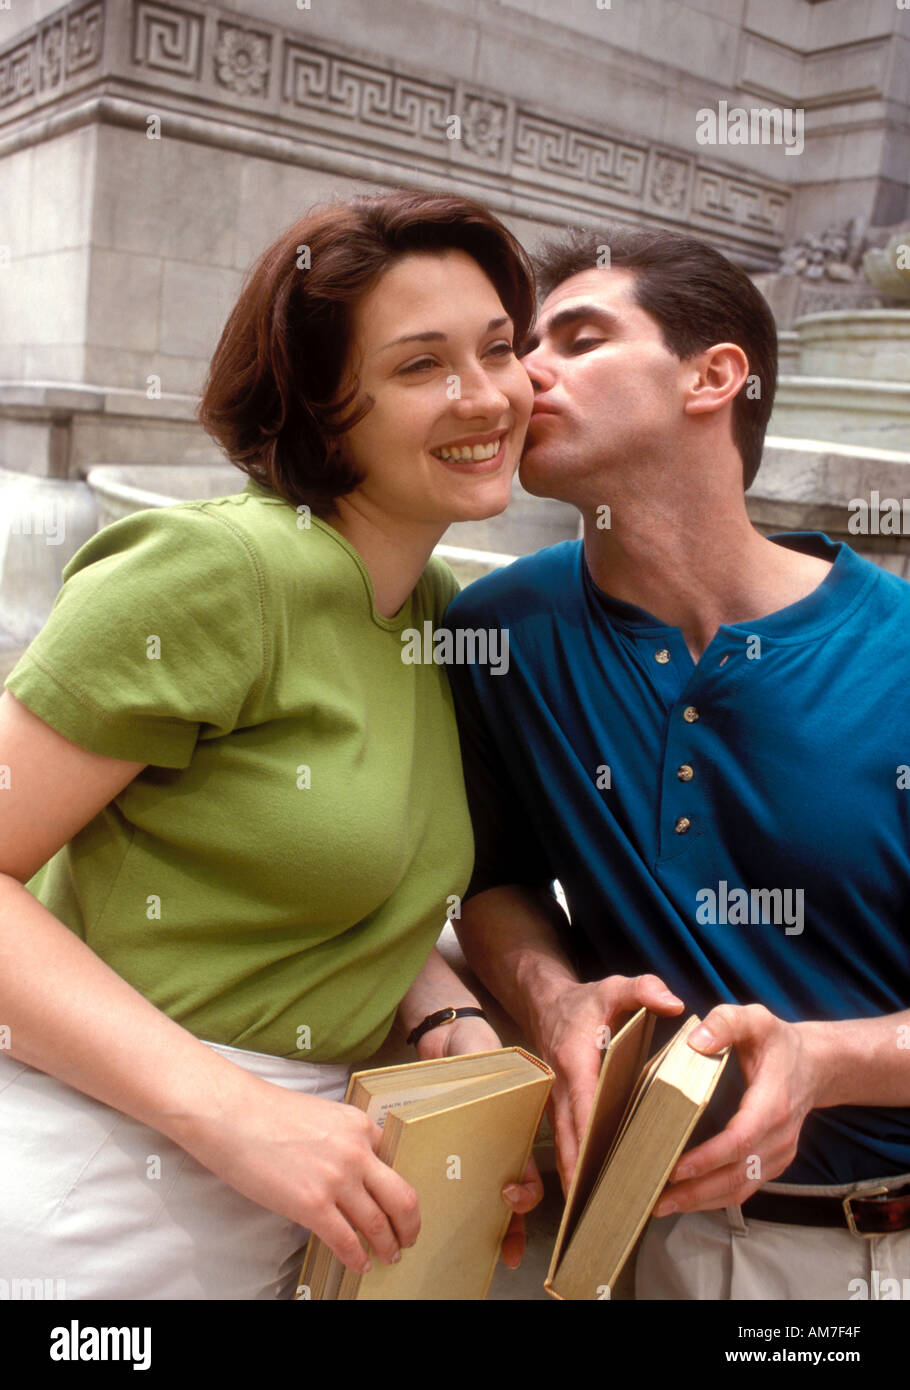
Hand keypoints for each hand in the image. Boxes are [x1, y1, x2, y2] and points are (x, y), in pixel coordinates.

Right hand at [181, 1074, 419, 1274]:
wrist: (232, 1114)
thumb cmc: (268, 1112)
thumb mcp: (322, 1115)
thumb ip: (344, 1139)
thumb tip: (353, 1171)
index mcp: (360, 1125)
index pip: (397, 1162)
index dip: (400, 1188)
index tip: (402, 1205)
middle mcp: (356, 1152)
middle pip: (402, 1198)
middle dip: (410, 1225)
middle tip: (409, 1237)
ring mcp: (337, 1180)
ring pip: (379, 1224)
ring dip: (388, 1245)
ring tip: (389, 1255)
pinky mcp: (312, 1205)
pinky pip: (346, 1241)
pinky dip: (357, 1257)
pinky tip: (360, 1263)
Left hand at [416, 1014, 544, 1266]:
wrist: (444, 1036)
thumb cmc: (476, 1048)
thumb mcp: (494, 1060)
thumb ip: (499, 1073)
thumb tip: (502, 1083)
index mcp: (515, 1133)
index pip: (529, 1172)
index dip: (527, 1191)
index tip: (511, 1196)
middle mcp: (494, 1148)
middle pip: (508, 1197)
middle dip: (510, 1228)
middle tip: (506, 1251)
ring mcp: (469, 1152)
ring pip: (478, 1197)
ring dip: (479, 1226)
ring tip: (471, 1251)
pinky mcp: (442, 1149)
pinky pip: (445, 1179)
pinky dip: (440, 1198)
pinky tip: (431, 1214)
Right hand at [534, 974, 683, 1194]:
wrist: (546, 1004)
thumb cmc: (585, 1002)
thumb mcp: (614, 987)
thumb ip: (643, 989)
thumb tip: (674, 1004)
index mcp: (575, 1060)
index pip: (583, 1105)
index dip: (592, 1138)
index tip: (604, 1168)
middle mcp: (559, 1087)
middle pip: (568, 1139)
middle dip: (583, 1175)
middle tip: (604, 1210)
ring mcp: (554, 1103)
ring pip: (562, 1148)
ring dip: (577, 1180)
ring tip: (599, 1215)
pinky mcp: (557, 1111)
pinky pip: (564, 1145)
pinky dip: (575, 1171)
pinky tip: (591, 1197)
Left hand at [654, 1003, 822, 1216]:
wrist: (813, 1065)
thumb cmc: (776, 1042)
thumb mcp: (755, 1019)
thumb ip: (725, 1023)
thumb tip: (696, 1042)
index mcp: (773, 1103)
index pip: (741, 1139)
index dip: (709, 1158)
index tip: (676, 1168)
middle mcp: (779, 1136)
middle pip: (738, 1174)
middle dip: (697, 1191)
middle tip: (657, 1199)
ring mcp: (778, 1154)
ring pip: (741, 1188)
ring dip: (703, 1201)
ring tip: (663, 1205)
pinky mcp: (772, 1163)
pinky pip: (745, 1187)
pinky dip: (715, 1197)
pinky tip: (686, 1198)